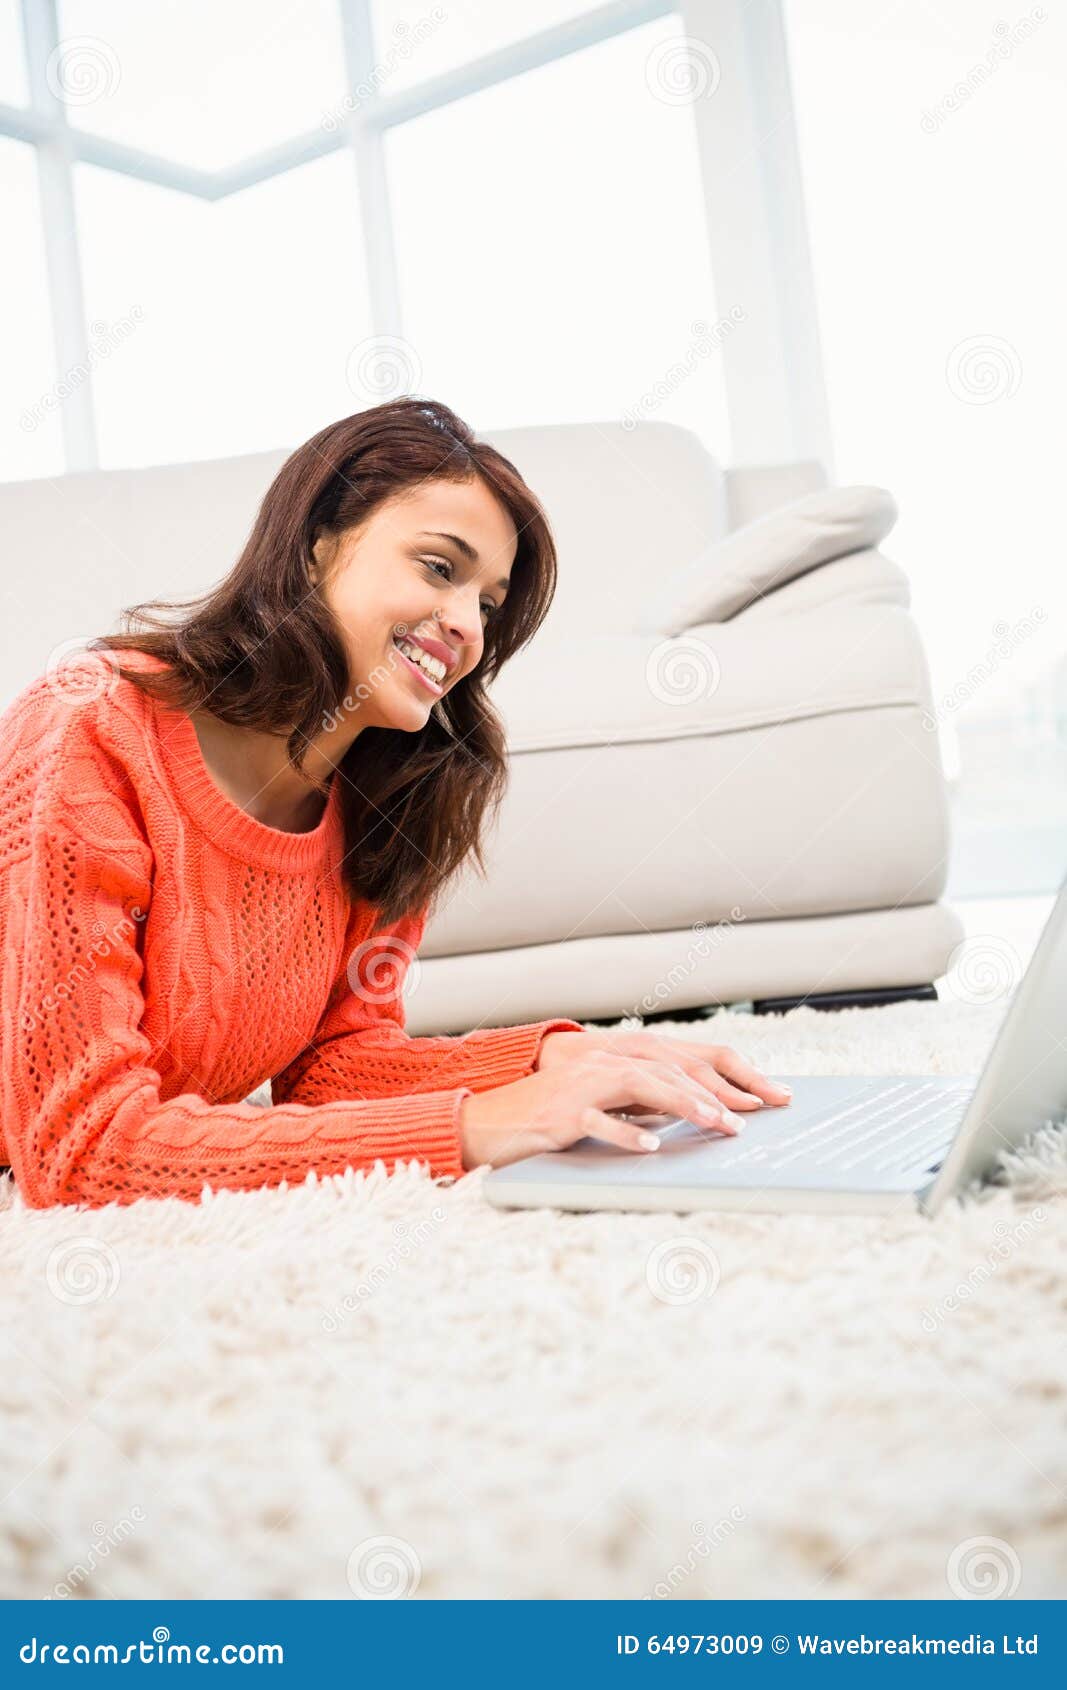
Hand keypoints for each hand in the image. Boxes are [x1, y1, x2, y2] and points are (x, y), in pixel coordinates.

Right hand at [458, 1048, 744, 1170]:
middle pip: (668, 1071)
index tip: (757, 1100)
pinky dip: (626, 1132)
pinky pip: (598, 1121)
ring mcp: (582, 1088)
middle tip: (743, 1122)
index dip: (719, 1079)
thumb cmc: (547, 1117)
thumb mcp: (599, 1104)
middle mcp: (602, 1065)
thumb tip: (678, 1115)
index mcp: (615, 1061)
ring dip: (683, 1105)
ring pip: (641, 1087)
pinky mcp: (562, 1113)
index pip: (678, 1063)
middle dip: (711, 1095)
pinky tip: (651, 1145)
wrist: (489, 1121)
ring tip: (714, 1125)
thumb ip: (635, 1103)